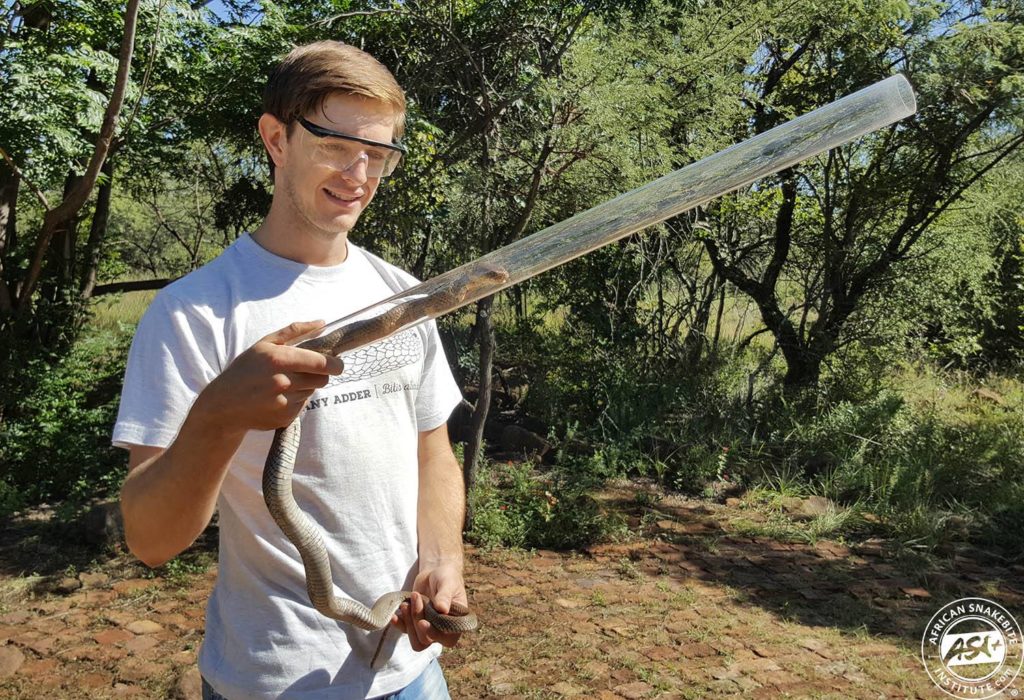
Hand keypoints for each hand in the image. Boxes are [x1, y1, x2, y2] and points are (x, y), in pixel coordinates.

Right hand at [196, 321, 342, 433]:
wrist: (223, 405)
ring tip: (284, 383)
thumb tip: (323, 323)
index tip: (337, 364)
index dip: (336, 364)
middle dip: (319, 374)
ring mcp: (284, 402)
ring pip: (312, 391)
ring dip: (305, 386)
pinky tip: (278, 397)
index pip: (322, 363)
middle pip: (323, 379)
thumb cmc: (245, 369)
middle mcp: (283, 382)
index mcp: (279, 359)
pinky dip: (296, 400)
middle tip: (304, 371)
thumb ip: (295, 331)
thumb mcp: (264, 343)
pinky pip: (303, 406)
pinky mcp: (285, 418)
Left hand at [394, 562, 466, 650]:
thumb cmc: (446, 578)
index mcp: (456, 623)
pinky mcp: (415, 624)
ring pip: (415, 640)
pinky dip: (399, 624)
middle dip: (418, 619)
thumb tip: (442, 609)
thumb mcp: (448, 583)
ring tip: (405, 603)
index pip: (447, 639)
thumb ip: (445, 596)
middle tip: (416, 597)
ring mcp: (428, 629)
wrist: (435, 573)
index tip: (423, 622)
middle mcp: (442, 631)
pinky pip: (405, 631)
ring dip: (408, 623)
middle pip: (426, 640)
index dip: (434, 634)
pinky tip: (394, 615)